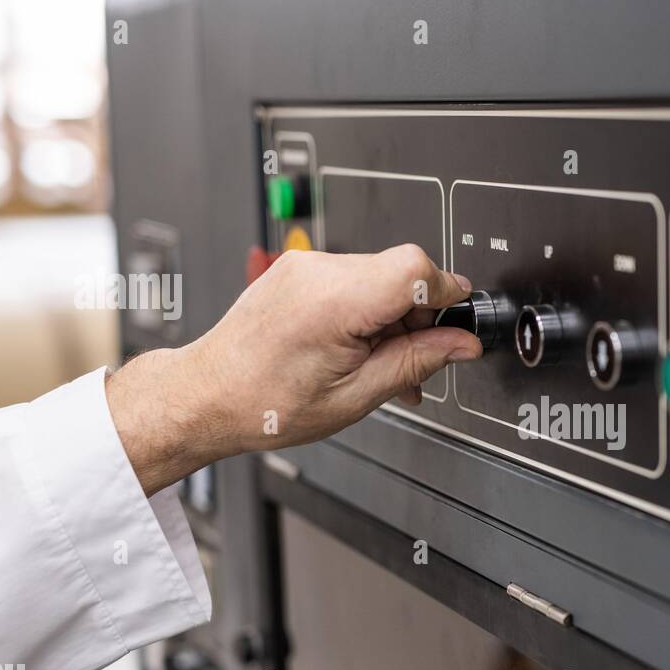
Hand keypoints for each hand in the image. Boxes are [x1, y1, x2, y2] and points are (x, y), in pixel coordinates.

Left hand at [106, 244, 479, 494]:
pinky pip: (354, 280)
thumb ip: (416, 362)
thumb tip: (461, 343)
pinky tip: (362, 349)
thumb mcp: (356, 395)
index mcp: (333, 301)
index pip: (414, 268)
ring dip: (395, 318)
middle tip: (417, 363)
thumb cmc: (264, 403)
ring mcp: (305, 266)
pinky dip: (369, 312)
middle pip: (401, 272)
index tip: (460, 321)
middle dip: (420, 317)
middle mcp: (317, 271)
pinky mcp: (300, 270)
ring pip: (381, 277)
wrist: (208, 396)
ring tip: (383, 366)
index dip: (446, 293)